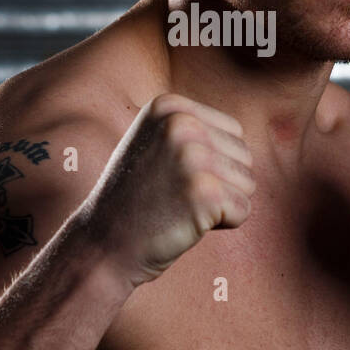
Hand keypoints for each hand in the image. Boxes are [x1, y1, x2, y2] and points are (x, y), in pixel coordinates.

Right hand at [77, 92, 254, 288]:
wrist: (102, 244)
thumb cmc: (136, 198)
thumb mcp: (155, 143)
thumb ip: (193, 128)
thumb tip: (244, 133)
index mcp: (169, 105)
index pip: (233, 131)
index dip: (213, 162)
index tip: (172, 175)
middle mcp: (181, 122)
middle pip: (244, 155)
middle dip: (220, 183)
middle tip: (175, 196)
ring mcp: (193, 155)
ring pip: (247, 183)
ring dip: (221, 204)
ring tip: (179, 207)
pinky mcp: (205, 191)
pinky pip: (243, 210)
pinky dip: (222, 224)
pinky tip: (186, 223)